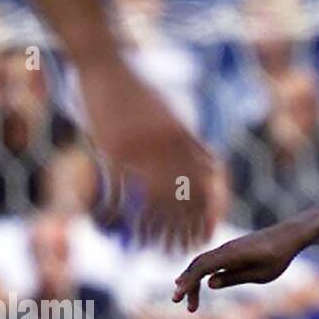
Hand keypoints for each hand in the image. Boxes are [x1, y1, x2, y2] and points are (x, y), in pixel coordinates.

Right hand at [78, 57, 215, 250]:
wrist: (106, 65)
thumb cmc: (139, 90)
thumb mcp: (174, 116)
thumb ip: (192, 143)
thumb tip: (211, 165)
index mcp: (185, 140)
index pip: (203, 188)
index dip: (206, 216)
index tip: (205, 237)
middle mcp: (169, 149)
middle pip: (182, 202)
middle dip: (181, 233)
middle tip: (178, 254)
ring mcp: (141, 151)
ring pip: (153, 204)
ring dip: (151, 232)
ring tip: (149, 250)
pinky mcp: (115, 151)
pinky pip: (120, 192)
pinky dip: (118, 213)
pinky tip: (112, 228)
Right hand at [171, 222, 305, 312]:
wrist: (288, 236)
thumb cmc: (278, 256)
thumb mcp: (260, 274)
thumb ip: (235, 278)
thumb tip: (209, 283)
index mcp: (231, 254)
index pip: (202, 267)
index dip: (188, 282)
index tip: (178, 296)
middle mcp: (225, 249)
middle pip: (197, 265)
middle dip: (186, 284)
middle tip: (180, 304)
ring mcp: (227, 249)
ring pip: (202, 263)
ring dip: (192, 280)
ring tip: (188, 301)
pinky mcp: (231, 251)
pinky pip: (210, 261)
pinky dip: (201, 273)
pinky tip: (199, 284)